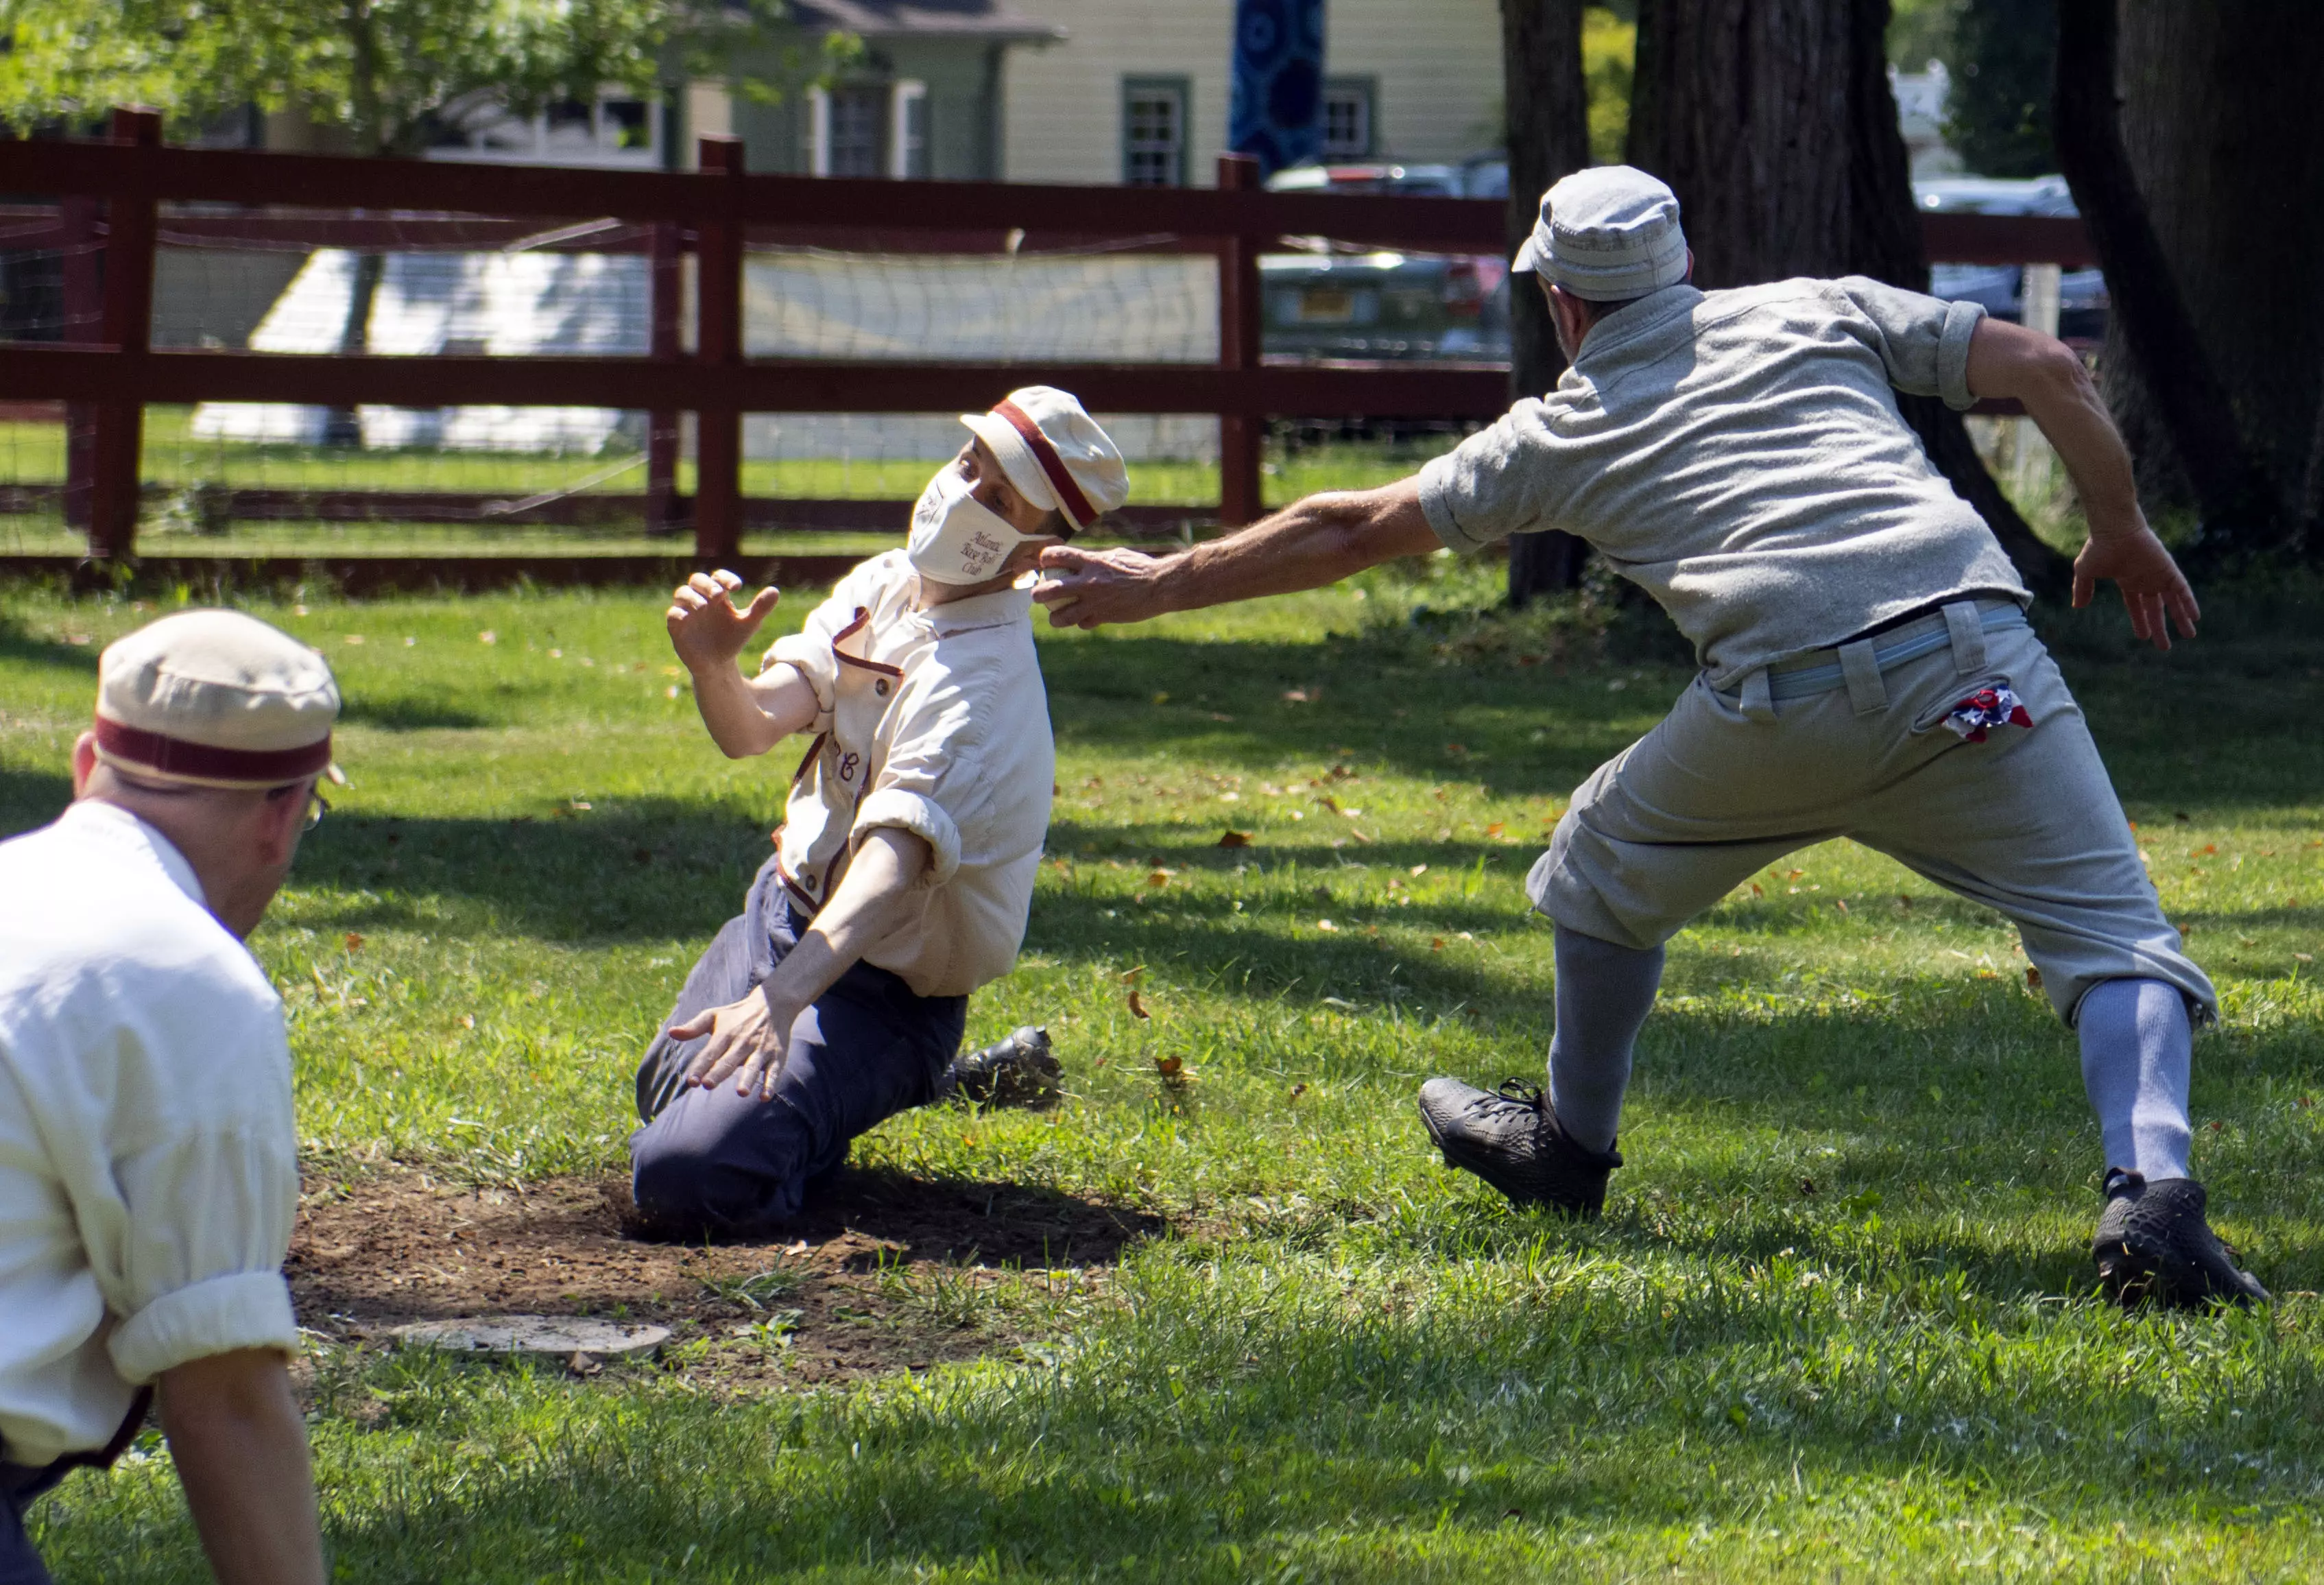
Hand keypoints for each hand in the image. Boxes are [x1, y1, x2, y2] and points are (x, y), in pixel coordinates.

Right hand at [667, 570, 779, 672]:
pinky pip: (672, 615)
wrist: (719, 664)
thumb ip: (760, 608)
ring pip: (682, 593)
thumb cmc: (733, 639)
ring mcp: (687, 612)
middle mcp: (700, 599)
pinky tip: (687, 617)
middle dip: (707, 584)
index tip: (737, 587)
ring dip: (692, 597)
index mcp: (718, 596)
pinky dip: (678, 614)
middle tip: (720, 595)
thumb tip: (775, 591)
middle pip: (697, 580)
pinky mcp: (677, 627)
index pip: (718, 577)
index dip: (725, 578)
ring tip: (705, 606)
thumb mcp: (749, 624)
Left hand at [671, 986, 799, 1099]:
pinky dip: (770, 1084)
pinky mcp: (776, 1056)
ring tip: (741, 1093)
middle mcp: (742, 1042)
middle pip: (729, 1061)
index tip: (691, 1081)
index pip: (710, 1053)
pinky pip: (774, 1071)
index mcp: (725, 1034)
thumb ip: (693, 1027)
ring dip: (747, 1079)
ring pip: (753, 1067)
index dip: (700, 1067)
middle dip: (718, 1073)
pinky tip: (764, 1097)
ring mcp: (760, 1050)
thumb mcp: (714, 1016)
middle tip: (708, 1085)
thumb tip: (671, 1033)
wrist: (773, 1003)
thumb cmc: (738, 1015)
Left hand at [1033, 544, 1169, 629]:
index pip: (1057, 556)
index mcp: (1091, 562)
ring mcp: (1095, 602)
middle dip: (1039, 593)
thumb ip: (1095, 560)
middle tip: (1038, 595)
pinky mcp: (1103, 617)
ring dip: (1055, 618)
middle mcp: (1089, 582)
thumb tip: (1082, 560)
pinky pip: (1083, 623)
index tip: (1044, 562)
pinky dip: (1081, 622)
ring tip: (1054, 617)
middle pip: (1051, 589)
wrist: (1159, 587)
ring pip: (1062, 616)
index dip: (1046, 558)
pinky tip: (1084, 619)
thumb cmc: (1140, 567)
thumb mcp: (1115, 556)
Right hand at [2071, 525, 2199, 650]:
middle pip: (2156, 608)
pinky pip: (2182, 589)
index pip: (2137, 605)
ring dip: (2181, 618)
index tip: (2144, 637)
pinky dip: (2189, 602)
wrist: (2114, 529)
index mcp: (2128, 580)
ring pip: (2173, 601)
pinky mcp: (2168, 569)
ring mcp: (2158, 575)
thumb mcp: (2085, 571)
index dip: (2140, 621)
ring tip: (2190, 635)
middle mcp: (2145, 579)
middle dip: (2160, 627)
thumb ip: (2083, 588)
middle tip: (2165, 646)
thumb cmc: (2098, 547)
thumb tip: (2078, 606)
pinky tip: (2195, 617)